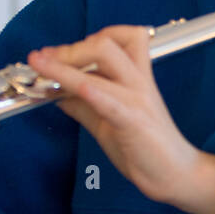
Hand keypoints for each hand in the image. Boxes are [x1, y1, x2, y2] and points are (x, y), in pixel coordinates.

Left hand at [28, 26, 200, 206]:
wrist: (175, 174)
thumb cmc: (147, 148)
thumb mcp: (108, 123)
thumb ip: (85, 107)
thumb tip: (57, 96)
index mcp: (138, 79)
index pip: (122, 38)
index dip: (88, 39)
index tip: (58, 52)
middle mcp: (139, 83)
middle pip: (107, 44)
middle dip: (71, 48)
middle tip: (45, 60)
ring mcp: (137, 99)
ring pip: (103, 66)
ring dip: (64, 65)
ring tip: (39, 65)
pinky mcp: (132, 121)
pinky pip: (108, 100)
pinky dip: (84, 90)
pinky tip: (63, 89)